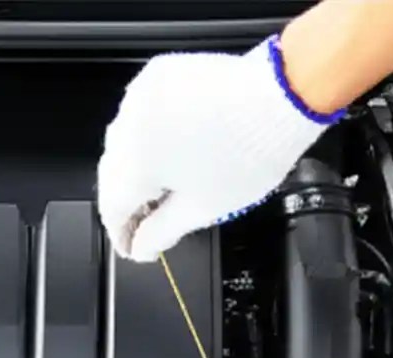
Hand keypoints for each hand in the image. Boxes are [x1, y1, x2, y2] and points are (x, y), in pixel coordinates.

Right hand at [95, 37, 339, 262]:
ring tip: (165, 184)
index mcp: (137, 163)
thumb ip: (162, 231)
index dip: (122, 234)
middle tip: (149, 222)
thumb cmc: (250, 150)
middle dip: (128, 201)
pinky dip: (147, 133)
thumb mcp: (204, 206)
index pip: (112, 207)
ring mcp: (141, 96)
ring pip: (123, 141)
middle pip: (114, 174)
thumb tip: (142, 246)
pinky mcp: (157, 76)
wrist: (280, 97)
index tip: (134, 246)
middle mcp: (130, 126)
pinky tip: (170, 146)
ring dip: (136, 165)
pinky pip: (138, 113)